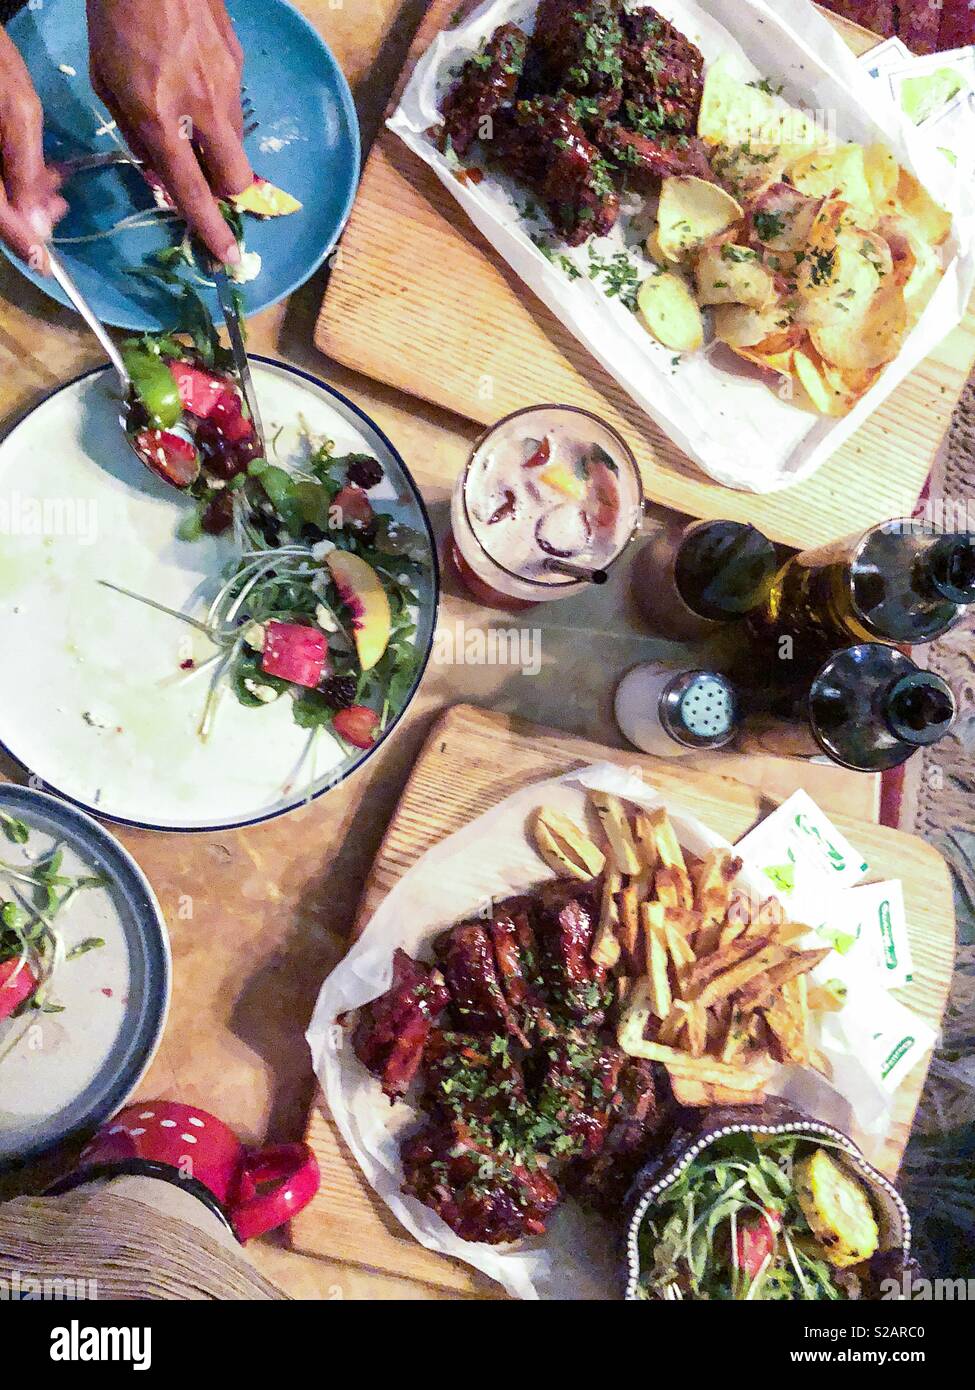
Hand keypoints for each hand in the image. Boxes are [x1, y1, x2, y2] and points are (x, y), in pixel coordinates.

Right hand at [0, 28, 65, 270]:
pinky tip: (41, 172)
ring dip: (28, 198)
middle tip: (59, 208)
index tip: (45, 266)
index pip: (0, 220)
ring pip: (0, 196)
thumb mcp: (17, 116)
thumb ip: (26, 172)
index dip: (24, 245)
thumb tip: (36, 227)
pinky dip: (18, 179)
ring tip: (56, 188)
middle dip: (31, 217)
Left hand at [87, 0, 252, 262]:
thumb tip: (161, 172)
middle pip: (235, 178)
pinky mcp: (238, 61)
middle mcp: (202, 107)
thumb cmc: (115, 21)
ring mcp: (227, 83)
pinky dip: (219, 113)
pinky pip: (235, 106)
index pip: (193, 190)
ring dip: (219, 149)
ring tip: (193, 124)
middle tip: (206, 183)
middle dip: (225, 192)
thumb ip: (136, 134)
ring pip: (236, 141)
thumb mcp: (106, 83)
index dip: (210, 229)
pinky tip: (197, 85)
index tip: (227, 257)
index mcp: (161, 117)